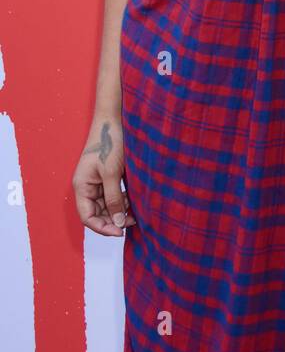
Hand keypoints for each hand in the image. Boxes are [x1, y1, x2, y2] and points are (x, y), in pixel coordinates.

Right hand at [73, 115, 136, 236]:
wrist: (115, 120)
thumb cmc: (110, 143)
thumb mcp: (112, 173)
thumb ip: (113, 199)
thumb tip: (117, 223)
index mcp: (82, 186)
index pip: (87, 217)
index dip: (103, 227)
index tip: (120, 231)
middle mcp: (87, 186)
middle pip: (97, 213)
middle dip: (113, 219)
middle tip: (133, 221)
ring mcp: (97, 182)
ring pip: (107, 205)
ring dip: (119, 210)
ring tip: (135, 210)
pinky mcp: (108, 176)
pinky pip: (113, 195)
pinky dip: (122, 200)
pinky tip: (133, 200)